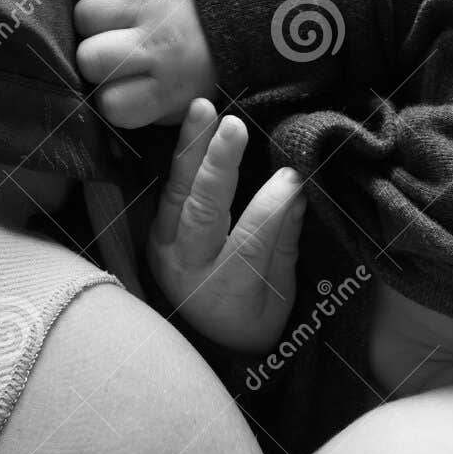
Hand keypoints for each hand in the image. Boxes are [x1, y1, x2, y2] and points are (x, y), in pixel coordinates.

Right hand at [75, 0, 215, 128]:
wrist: (248, 2)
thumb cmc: (208, 59)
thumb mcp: (189, 99)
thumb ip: (149, 109)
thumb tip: (105, 103)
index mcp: (171, 87)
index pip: (110, 105)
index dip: (114, 97)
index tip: (127, 87)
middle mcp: (156, 44)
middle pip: (89, 60)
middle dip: (99, 57)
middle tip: (121, 49)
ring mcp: (146, 1)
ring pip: (85, 15)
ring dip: (97, 19)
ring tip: (122, 19)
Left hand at [149, 100, 304, 351]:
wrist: (201, 345)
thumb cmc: (251, 324)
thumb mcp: (279, 297)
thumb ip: (284, 246)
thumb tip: (297, 194)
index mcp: (226, 290)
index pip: (250, 241)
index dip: (272, 206)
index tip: (294, 175)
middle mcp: (187, 266)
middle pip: (202, 211)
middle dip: (219, 166)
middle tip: (233, 127)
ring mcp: (165, 247)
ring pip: (176, 193)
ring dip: (191, 148)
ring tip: (203, 108)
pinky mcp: (154, 233)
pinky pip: (167, 191)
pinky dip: (180, 157)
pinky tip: (194, 126)